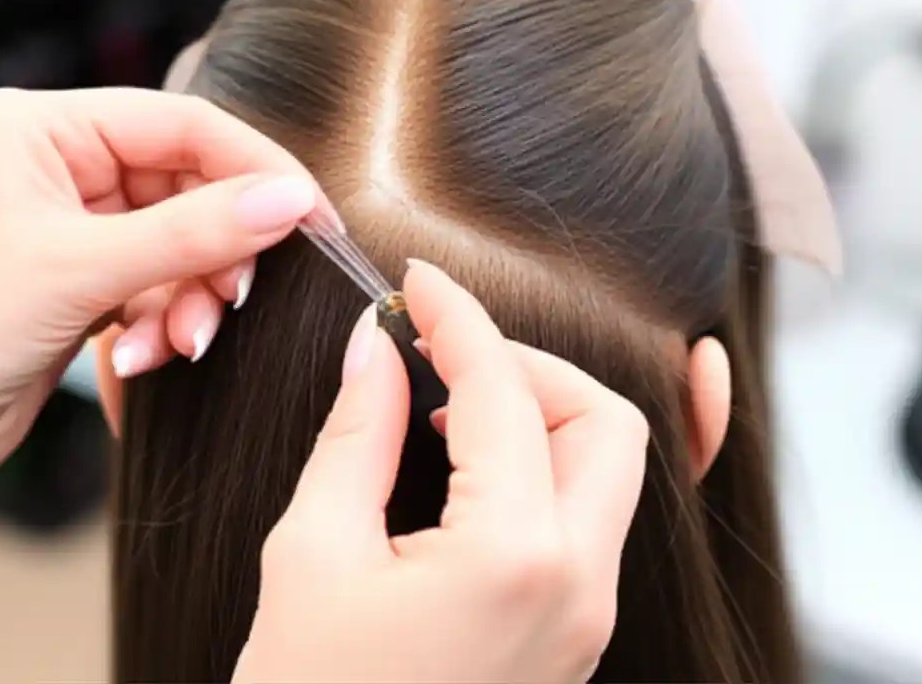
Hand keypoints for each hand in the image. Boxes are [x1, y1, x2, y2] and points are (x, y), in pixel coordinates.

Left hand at [0, 87, 331, 554]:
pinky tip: (138, 357)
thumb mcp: (81, 272)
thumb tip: (288, 201)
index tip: (312, 216)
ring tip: (176, 343)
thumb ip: (194, 233)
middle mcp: (61, 168)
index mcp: (44, 130)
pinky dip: (164, 322)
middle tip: (233, 298)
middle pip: (191, 190)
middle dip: (216, 254)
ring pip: (184, 246)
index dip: (256, 168)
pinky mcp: (86, 280)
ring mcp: (76, 226)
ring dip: (191, 299)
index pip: (183, 125)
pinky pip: (161, 287)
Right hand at [235, 262, 649, 683]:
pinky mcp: (574, 638)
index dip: (457, 318)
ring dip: (541, 416)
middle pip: (602, 421)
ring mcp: (587, 618)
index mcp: (514, 557)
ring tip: (445, 411)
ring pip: (608, 470)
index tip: (416, 283)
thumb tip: (377, 347)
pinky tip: (472, 466)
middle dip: (528, 367)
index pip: (502, 391)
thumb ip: (357, 433)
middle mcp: (578, 585)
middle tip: (443, 356)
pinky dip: (545, 472)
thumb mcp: (313, 555)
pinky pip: (588, 522)